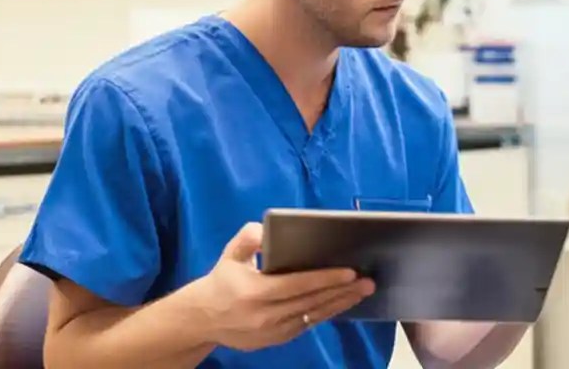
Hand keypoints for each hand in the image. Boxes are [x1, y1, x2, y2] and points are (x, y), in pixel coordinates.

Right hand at [194, 222, 374, 350]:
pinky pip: (306, 326)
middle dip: (341, 291)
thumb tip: (267, 229)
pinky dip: (325, 313)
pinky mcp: (276, 339)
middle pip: (311, 302)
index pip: (297, 285)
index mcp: (255, 292)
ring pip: (313, 316)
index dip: (325, 278)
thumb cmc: (222, 281)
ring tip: (361, 291)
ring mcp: (272, 331)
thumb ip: (249, 238)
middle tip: (366, 281)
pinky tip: (341, 303)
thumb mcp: (231, 254)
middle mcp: (265, 315)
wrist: (203, 319)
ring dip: (339, 304)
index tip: (348, 272)